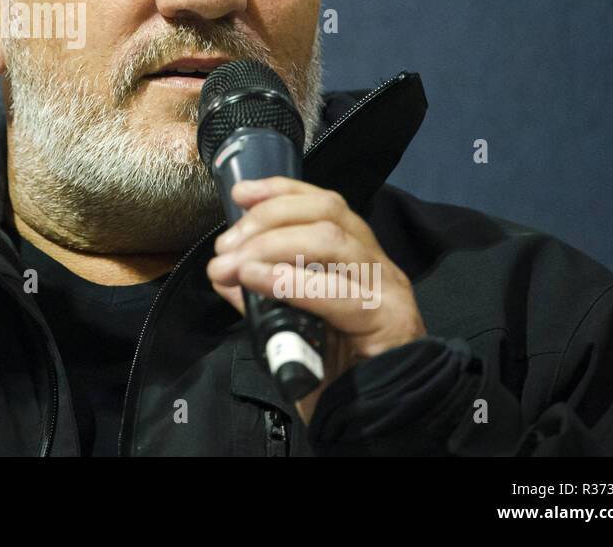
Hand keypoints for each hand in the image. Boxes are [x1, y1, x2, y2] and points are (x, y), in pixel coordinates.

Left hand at [205, 177, 427, 425]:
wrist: (373, 422)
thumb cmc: (334, 370)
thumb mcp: (288, 324)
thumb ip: (260, 295)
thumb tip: (223, 270)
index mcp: (358, 256)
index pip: (325, 203)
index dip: (282, 190)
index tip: (241, 193)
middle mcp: (378, 263)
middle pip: (327, 212)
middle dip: (268, 218)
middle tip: (226, 246)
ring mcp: (387, 289)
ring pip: (330, 241)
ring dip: (270, 245)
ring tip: (234, 264)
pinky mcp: (389, 320)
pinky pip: (335, 291)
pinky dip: (289, 280)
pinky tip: (257, 279)